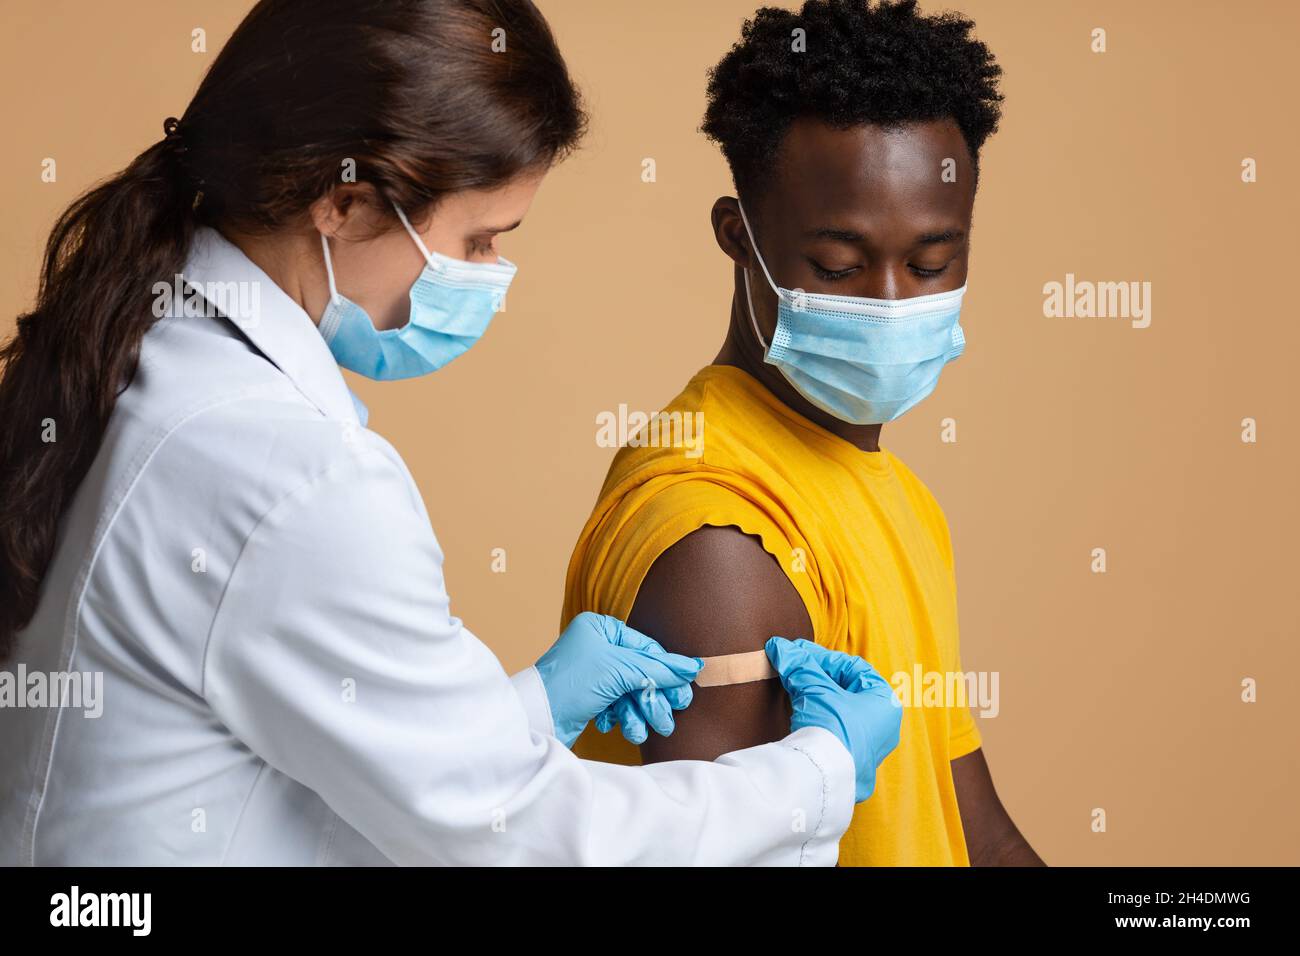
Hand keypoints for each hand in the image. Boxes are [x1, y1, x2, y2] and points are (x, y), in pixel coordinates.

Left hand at [535, 612, 702, 746]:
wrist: (536, 719)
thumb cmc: (572, 684)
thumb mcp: (620, 670)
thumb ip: (659, 669)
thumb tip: (694, 666)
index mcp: (600, 628)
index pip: (646, 648)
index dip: (666, 673)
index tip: (682, 694)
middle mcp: (596, 647)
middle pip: (641, 672)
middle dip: (653, 697)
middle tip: (668, 717)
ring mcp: (592, 673)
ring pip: (630, 692)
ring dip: (639, 712)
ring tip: (644, 730)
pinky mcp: (588, 698)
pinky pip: (616, 705)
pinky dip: (620, 717)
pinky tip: (614, 725)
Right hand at [766, 637, 902, 802]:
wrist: (824, 780)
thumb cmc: (831, 728)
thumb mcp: (815, 690)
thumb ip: (800, 665)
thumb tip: (779, 646)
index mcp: (885, 703)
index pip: (853, 668)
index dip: (822, 657)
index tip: (798, 653)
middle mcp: (884, 727)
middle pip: (848, 691)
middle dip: (819, 678)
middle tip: (794, 670)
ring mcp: (870, 751)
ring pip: (842, 714)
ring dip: (818, 699)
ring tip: (794, 691)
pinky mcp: (853, 769)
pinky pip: (837, 736)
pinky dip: (819, 722)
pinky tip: (801, 719)